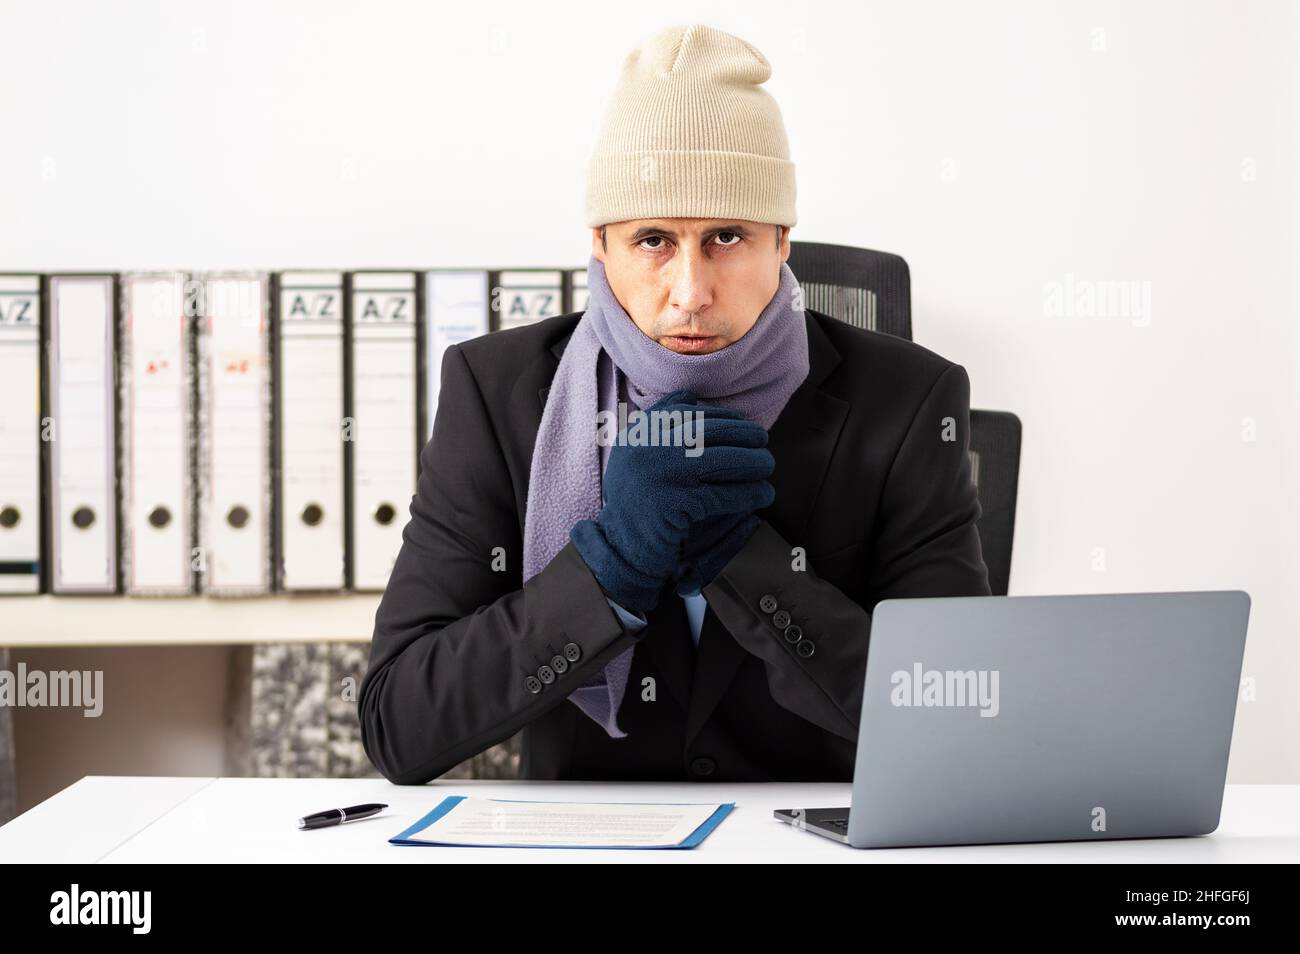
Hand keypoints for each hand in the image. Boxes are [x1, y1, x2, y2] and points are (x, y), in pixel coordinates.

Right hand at [570, 389, 773, 612]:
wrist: (620, 546)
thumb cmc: (635, 501)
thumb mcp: (636, 454)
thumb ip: (659, 424)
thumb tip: (692, 397)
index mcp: (640, 432)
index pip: (689, 411)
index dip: (723, 416)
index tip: (743, 424)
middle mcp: (649, 447)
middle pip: (711, 432)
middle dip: (744, 435)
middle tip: (764, 442)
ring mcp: (663, 474)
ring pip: (724, 460)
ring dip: (754, 463)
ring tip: (768, 467)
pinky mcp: (678, 503)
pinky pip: (726, 494)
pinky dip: (750, 493)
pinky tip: (763, 495)